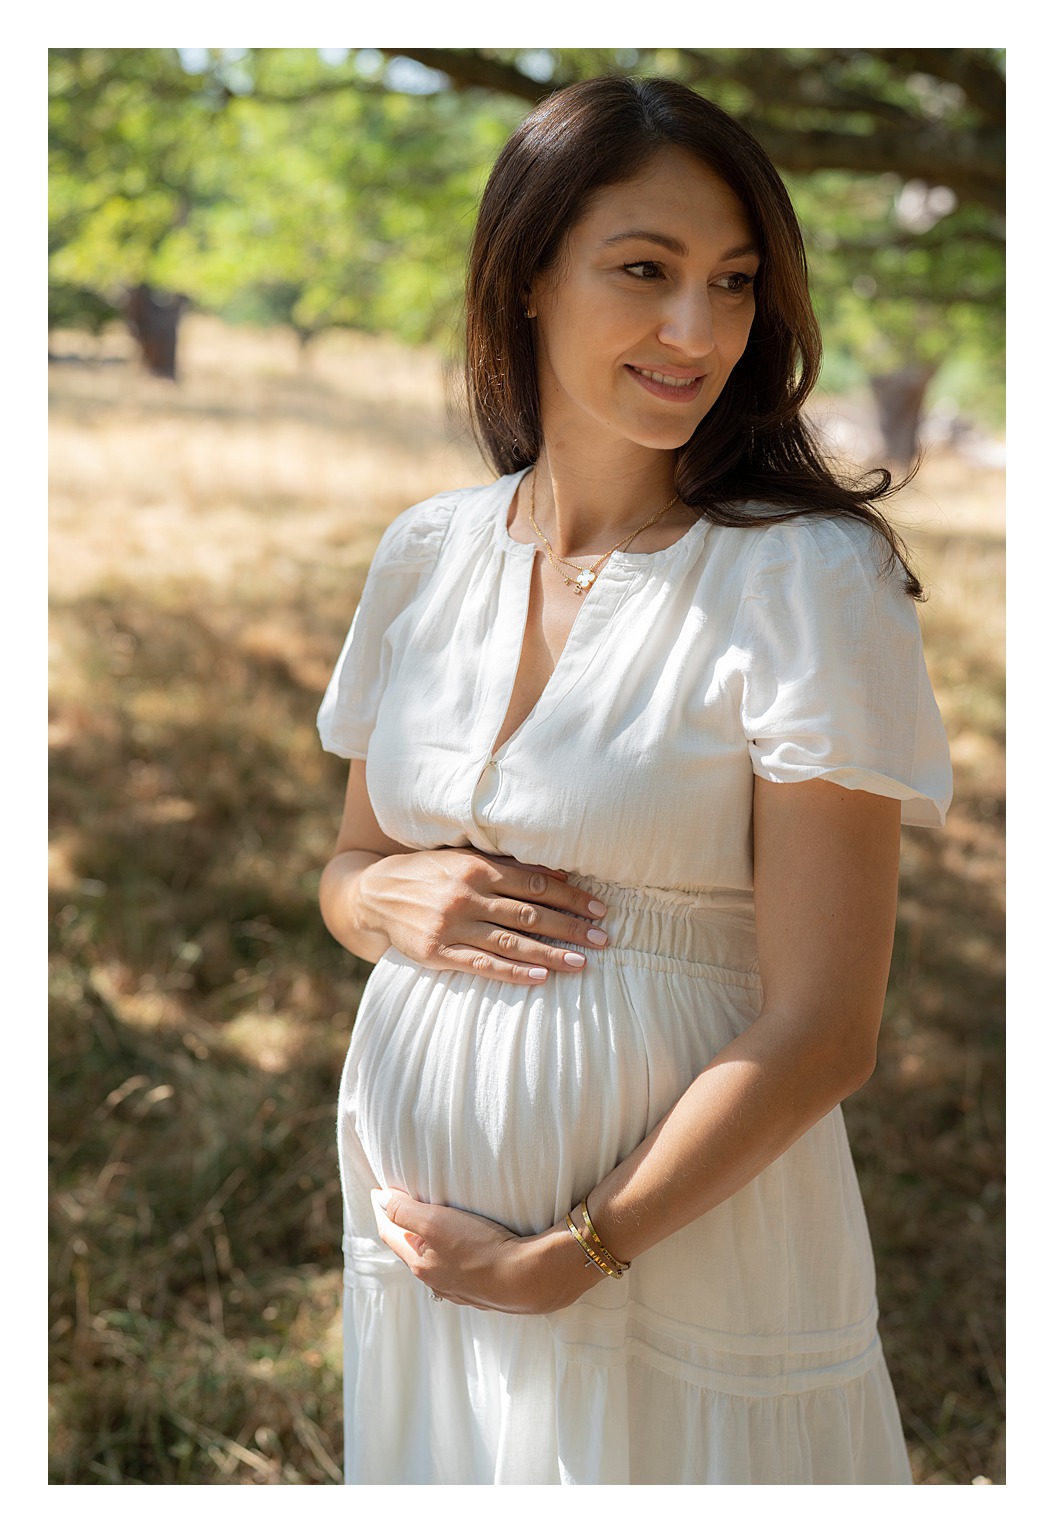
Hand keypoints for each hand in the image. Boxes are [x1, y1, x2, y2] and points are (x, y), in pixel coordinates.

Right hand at [358, 848, 607, 983]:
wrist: (375, 894)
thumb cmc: (429, 872)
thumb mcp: (463, 857)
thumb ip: (506, 865)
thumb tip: (558, 872)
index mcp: (477, 867)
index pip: (536, 883)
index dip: (571, 896)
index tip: (598, 908)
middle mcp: (467, 894)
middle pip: (530, 913)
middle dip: (569, 927)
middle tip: (602, 940)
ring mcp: (452, 925)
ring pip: (511, 942)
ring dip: (550, 954)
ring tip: (581, 963)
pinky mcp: (439, 952)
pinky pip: (483, 965)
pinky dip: (514, 973)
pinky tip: (540, 979)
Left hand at [373, 1188, 603, 1313]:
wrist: (527, 1279)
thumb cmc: (480, 1247)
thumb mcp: (437, 1222)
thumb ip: (405, 1210)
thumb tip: (379, 1199)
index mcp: (419, 1263)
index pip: (389, 1233)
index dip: (381, 1210)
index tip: (376, 1192)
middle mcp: (434, 1281)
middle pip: (409, 1249)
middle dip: (401, 1228)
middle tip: (398, 1207)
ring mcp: (458, 1289)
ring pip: (433, 1262)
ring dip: (426, 1244)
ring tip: (429, 1227)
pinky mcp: (480, 1290)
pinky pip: (455, 1271)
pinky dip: (449, 1256)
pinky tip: (460, 1251)